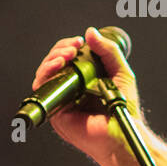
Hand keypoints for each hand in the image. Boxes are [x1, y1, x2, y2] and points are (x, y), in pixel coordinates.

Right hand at [30, 27, 142, 165]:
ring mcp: (60, 100)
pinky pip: (43, 90)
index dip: (68, 46)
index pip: (66, 57)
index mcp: (81, 79)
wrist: (122, 133)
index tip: (80, 41)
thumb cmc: (123, 108)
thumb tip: (90, 32)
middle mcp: (68, 88)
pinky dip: (46, 74)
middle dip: (60, 50)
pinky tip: (58, 66)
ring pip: (44, 73)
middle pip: (52, 62)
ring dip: (52, 59)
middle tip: (74, 47)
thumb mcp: (121, 72)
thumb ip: (108, 51)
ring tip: (67, 55)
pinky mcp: (54, 111)